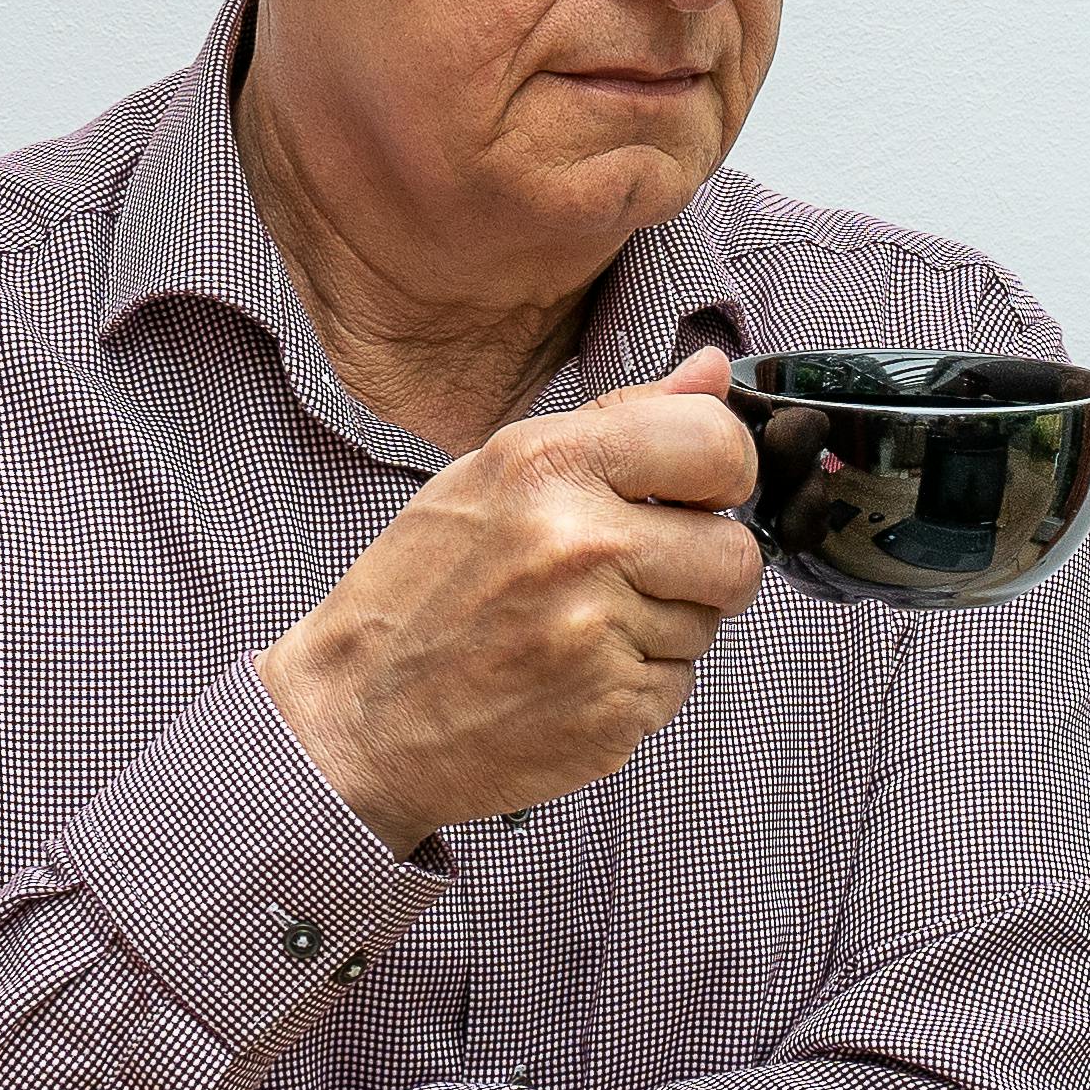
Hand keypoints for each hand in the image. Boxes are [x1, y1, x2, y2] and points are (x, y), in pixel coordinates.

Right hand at [258, 351, 765, 852]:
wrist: (354, 717)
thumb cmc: (419, 592)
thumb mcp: (494, 474)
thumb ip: (617, 420)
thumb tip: (712, 372)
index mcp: (548, 466)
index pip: (716, 441)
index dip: (724, 473)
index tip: (699, 493)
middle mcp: (578, 543)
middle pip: (734, 552)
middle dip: (704, 568)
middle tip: (637, 577)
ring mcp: (597, 634)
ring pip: (708, 624)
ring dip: (664, 629)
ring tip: (577, 628)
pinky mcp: (610, 712)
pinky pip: (678, 686)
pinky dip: (638, 685)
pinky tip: (571, 676)